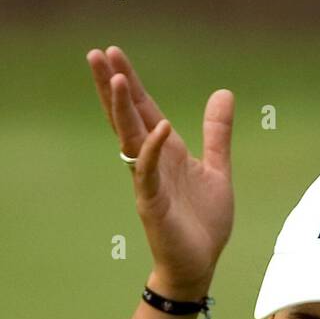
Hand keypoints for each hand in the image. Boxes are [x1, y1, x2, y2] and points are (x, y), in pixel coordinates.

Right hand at [86, 44, 233, 290]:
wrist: (198, 266)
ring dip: (121, 111)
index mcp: (164, 152)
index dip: (130, 83)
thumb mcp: (216, 170)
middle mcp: (150, 164)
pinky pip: (149, 174)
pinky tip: (161, 127)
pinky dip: (153, 150)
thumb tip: (223, 93)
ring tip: (114, 79)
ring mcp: (148, 184)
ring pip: (130, 140)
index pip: (142, 110)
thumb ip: (217, 134)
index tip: (113, 53)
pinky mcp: (153, 206)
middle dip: (111, 87)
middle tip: (95, 54)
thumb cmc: (202, 224)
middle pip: (126, 118)